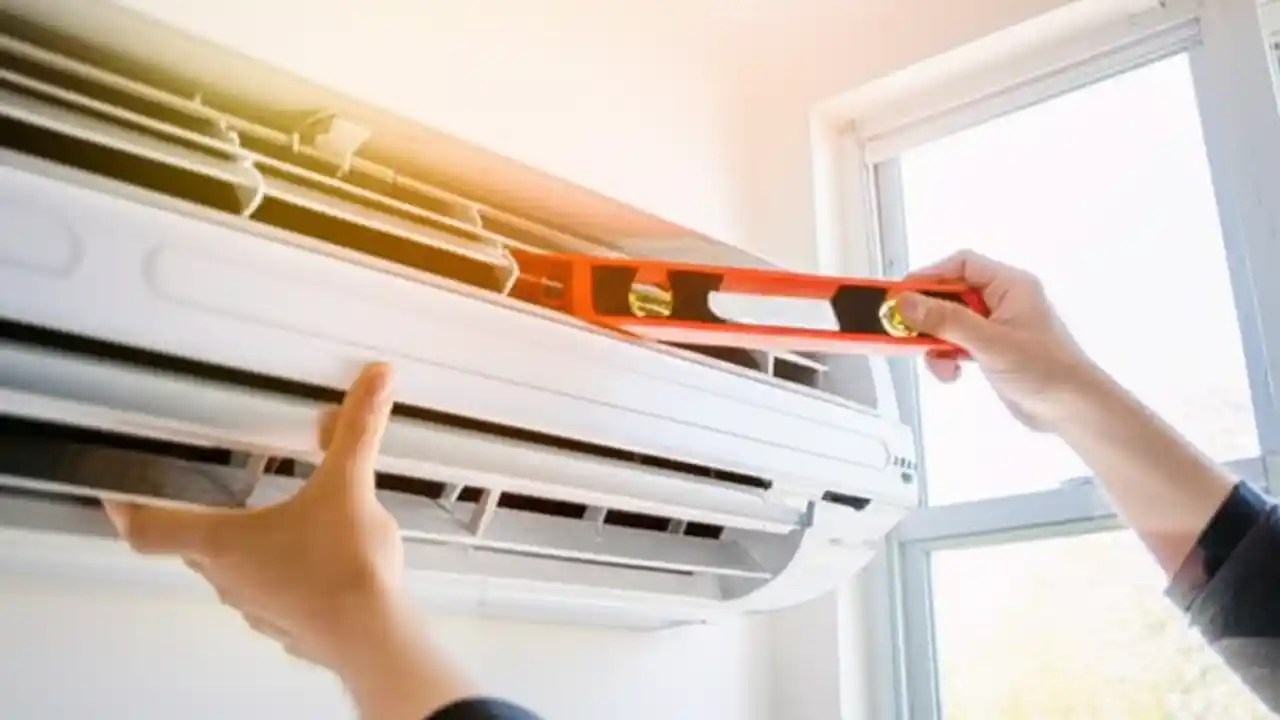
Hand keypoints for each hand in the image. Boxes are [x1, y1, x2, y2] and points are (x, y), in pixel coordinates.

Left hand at [105, 364, 470, 717]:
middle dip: (194, 517)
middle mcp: (230, 577)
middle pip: (190, 546)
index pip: (149, 528)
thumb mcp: (350, 484)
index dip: (125, 507)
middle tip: (197, 493)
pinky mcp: (286, 621)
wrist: (374, 635)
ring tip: (264, 519)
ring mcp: (256, 605)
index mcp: (225, 542)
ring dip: (239, 546)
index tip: (114, 492)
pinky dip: (276, 573)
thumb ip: (357, 429)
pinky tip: (308, 558)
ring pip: (229, 571)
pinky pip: (267, 594)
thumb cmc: (345, 572)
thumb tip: (373, 382)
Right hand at [895, 250, 1110, 431]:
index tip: (902, 295)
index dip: (930, 276)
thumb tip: (905, 302)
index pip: (962, 265)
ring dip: (936, 342)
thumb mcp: (989, 342)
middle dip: (929, 317)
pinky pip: (957, 344)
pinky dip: (947, 358)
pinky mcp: (991, 351)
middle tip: (906, 331)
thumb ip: (946, 320)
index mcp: (1010, 285)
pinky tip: (951, 374)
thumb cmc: (1043, 369)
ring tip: (936, 362)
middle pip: (951, 295)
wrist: (1073, 410)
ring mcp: (996, 327)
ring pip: (950, 323)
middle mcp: (1002, 301)